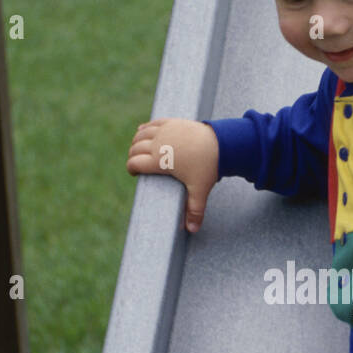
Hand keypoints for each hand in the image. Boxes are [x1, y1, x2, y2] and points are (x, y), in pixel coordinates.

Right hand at [126, 118, 218, 232]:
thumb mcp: (199, 190)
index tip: (134, 173)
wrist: (221, 143)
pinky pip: (151, 124)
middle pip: (135, 148)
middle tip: (137, 163)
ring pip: (140, 134)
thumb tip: (192, 230)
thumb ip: (194, 211)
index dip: (131, 168)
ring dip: (136, 141)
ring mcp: (164, 131)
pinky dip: (144, 128)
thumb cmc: (208, 166)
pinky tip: (143, 132)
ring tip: (138, 149)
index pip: (134, 163)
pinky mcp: (171, 122)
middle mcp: (157, 144)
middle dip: (133, 156)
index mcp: (159, 161)